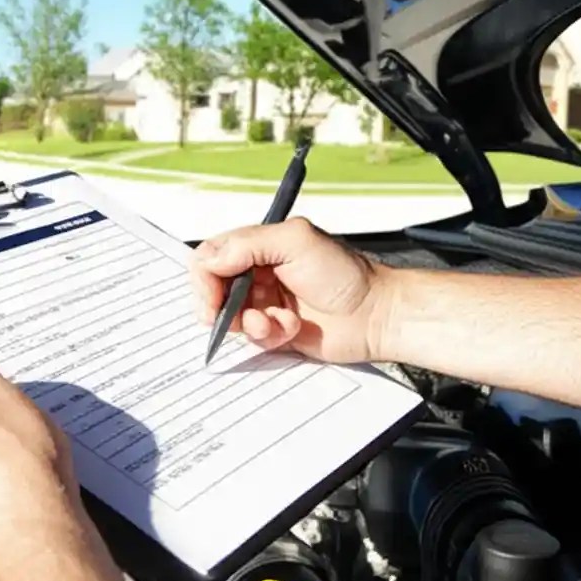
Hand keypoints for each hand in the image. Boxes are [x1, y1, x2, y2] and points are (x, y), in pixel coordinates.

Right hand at [189, 217, 391, 362]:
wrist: (375, 315)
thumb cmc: (346, 274)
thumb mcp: (296, 241)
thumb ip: (248, 244)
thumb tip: (210, 261)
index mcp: (260, 245)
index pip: (211, 257)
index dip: (205, 279)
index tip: (212, 298)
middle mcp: (258, 272)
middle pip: (214, 290)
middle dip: (222, 307)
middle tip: (234, 317)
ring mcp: (265, 302)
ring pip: (231, 318)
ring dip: (249, 323)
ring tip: (273, 322)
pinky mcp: (274, 329)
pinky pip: (252, 339)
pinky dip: (268, 336)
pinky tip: (290, 329)